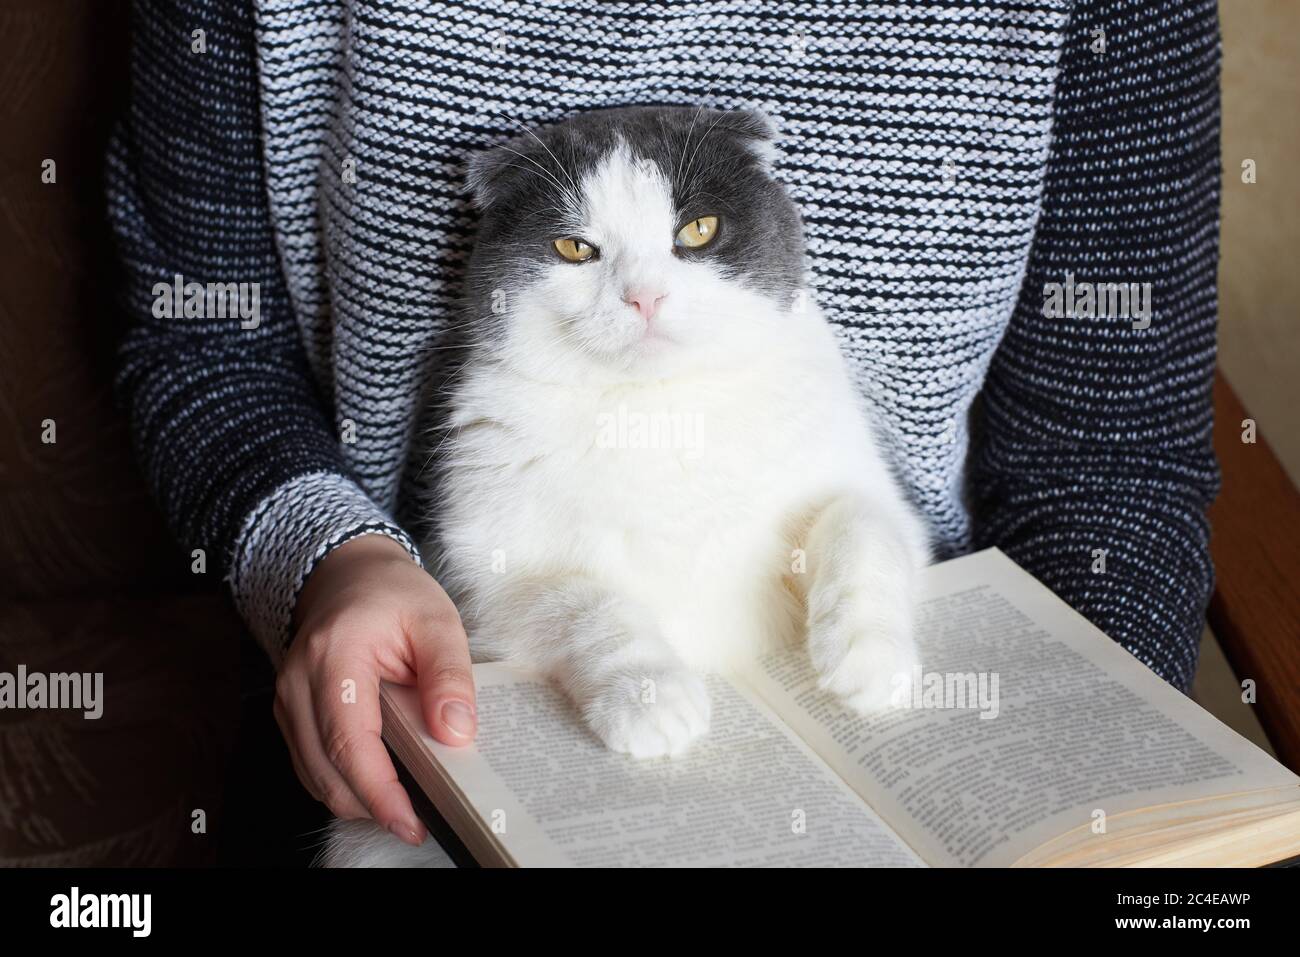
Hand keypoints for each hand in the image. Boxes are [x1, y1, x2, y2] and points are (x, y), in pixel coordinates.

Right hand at [274, 534, 475, 845]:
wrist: (349, 573)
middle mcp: (297, 682)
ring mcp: (286, 700)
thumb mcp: (438, 621)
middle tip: (419, 823)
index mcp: (334, 655)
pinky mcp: (290, 713)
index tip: (411, 822)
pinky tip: (380, 783)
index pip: (350, 741)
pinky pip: (312, 764)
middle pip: (325, 771)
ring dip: (357, 799)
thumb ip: (450, 676)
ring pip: (314, 776)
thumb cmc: (393, 593)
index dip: (379, 792)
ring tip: (406, 805)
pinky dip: (344, 782)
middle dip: (371, 807)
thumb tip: (455, 732)